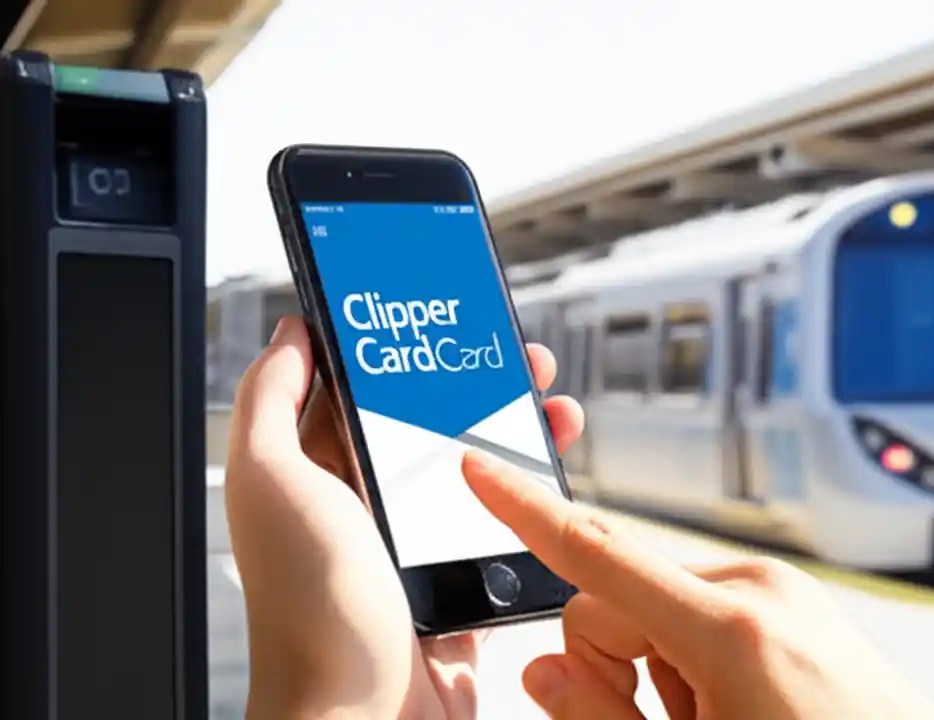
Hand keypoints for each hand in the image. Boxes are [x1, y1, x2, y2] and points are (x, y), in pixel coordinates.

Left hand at [224, 315, 583, 718]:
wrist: (366, 719)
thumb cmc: (312, 610)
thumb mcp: (272, 482)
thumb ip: (270, 401)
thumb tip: (290, 333)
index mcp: (317, 479)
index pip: (362, 395)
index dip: (404, 355)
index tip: (444, 322)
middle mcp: (364, 512)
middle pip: (430, 429)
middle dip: (477, 390)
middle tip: (518, 363)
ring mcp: (414, 553)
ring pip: (475, 476)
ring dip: (517, 440)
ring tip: (554, 415)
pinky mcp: (459, 591)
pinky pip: (503, 534)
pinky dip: (533, 506)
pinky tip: (554, 486)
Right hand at [461, 454, 933, 719]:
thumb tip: (541, 673)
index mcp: (730, 629)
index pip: (596, 552)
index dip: (524, 509)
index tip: (479, 468)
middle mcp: (759, 591)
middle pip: (618, 593)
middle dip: (611, 663)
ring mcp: (786, 595)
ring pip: (660, 607)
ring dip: (658, 670)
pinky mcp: (799, 608)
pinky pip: (708, 613)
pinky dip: (695, 659)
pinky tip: (735, 711)